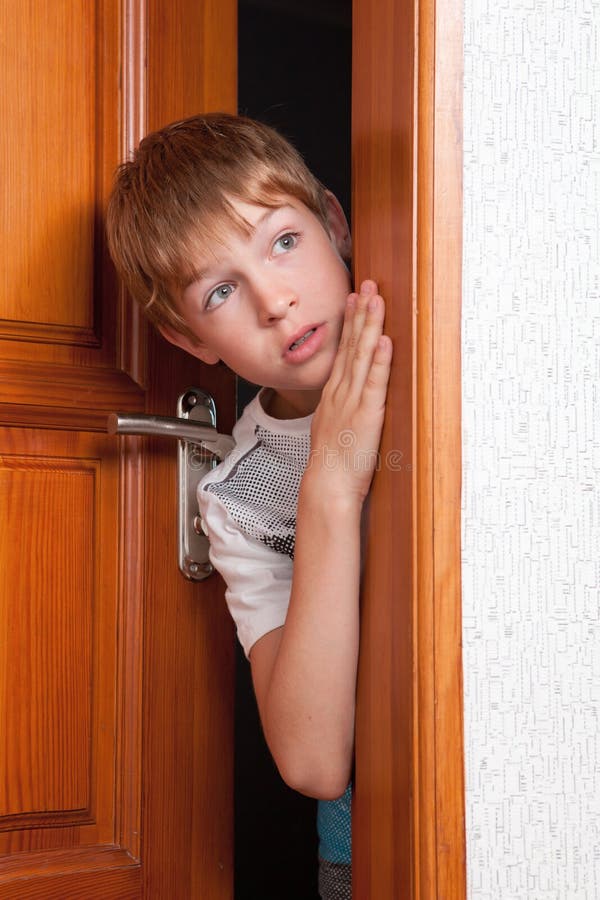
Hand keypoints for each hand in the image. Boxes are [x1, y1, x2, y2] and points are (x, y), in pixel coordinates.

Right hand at [306, 280, 392, 501]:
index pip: (343, 352)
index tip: (354, 300)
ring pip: (362, 357)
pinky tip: (384, 339)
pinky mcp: (366, 415)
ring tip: (376, 299)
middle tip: (367, 285)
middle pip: (351, 346)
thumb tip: (347, 404)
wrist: (327, 486)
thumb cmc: (332, 467)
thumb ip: (340, 412)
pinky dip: (380, 360)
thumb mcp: (332, 431)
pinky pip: (374, 382)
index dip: (349, 324)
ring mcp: (352, 402)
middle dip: (360, 313)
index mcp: (333, 397)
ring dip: (370, 326)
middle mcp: (340, 393)